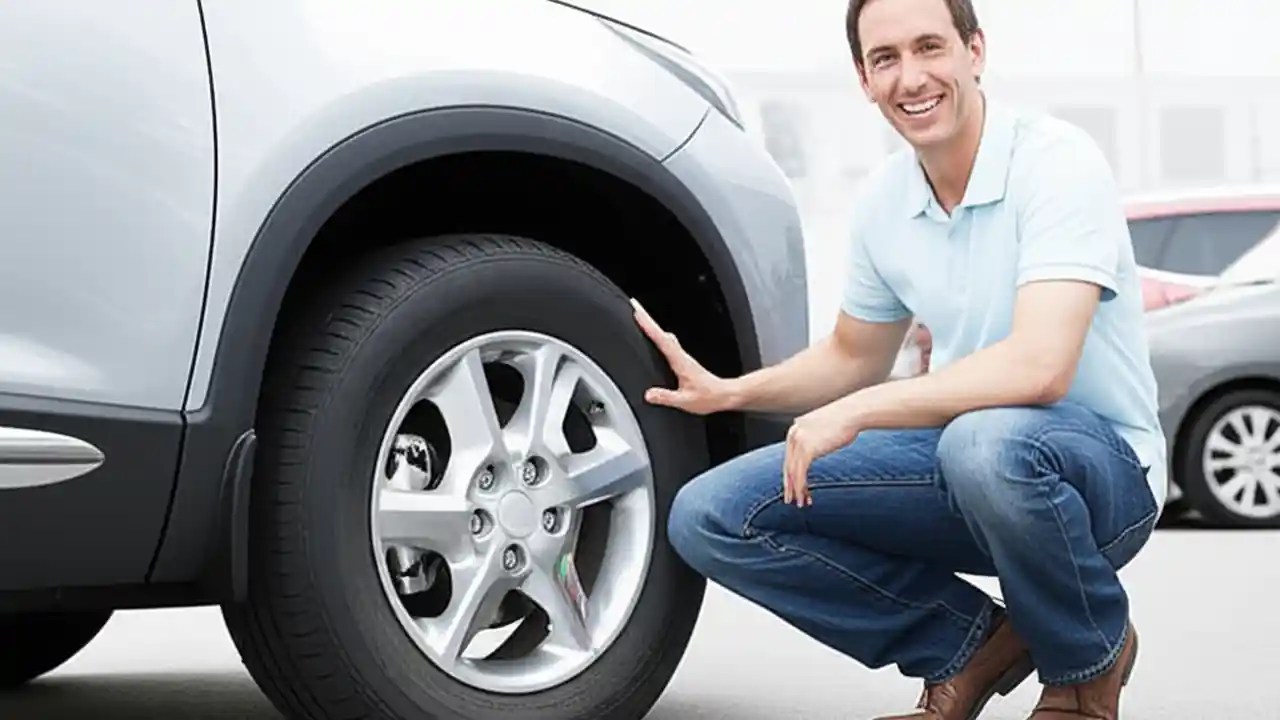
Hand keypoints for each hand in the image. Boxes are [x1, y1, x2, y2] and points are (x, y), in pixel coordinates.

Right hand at [631, 298, 732, 414]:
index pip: (661, 340)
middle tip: (636, 309)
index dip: (649, 326)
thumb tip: (649, 394)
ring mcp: (683, 357)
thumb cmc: (709, 397)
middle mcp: (681, 356)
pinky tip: (656, 338)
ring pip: (665, 337)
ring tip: (642, 320)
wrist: (725, 395)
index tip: (638, 313)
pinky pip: (669, 344)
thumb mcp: (686, 401)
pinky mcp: (684, 361)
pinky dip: (659, 337)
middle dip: (648, 321)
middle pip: (661, 333)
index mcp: (680, 362)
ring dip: (653, 327)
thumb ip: (666, 397)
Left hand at [784, 399, 861, 506]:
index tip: (793, 486)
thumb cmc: (846, 419)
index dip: (791, 473)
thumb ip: (817, 437)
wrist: (854, 412)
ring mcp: (799, 441)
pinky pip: (800, 473)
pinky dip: (801, 487)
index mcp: (796, 429)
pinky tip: (805, 497)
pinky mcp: (807, 449)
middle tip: (790, 499)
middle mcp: (793, 434)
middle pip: (788, 465)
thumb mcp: (826, 428)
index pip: (790, 456)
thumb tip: (819, 445)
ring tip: (800, 503)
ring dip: (796, 490)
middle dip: (790, 485)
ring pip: (793, 472)